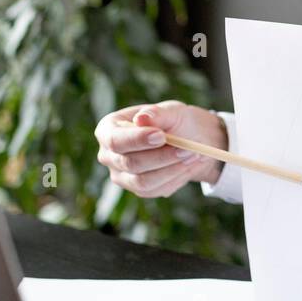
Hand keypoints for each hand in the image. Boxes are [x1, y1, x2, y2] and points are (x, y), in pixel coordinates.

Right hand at [94, 100, 227, 198]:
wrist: (191, 141)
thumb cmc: (175, 121)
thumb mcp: (171, 111)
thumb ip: (156, 114)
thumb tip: (141, 119)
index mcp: (108, 129)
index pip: (114, 140)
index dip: (136, 140)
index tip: (161, 136)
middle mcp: (109, 155)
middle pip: (130, 163)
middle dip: (161, 156)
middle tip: (188, 148)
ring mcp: (122, 175)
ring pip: (143, 181)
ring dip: (171, 169)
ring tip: (193, 155)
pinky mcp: (138, 189)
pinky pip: (156, 189)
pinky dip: (175, 178)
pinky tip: (186, 165)